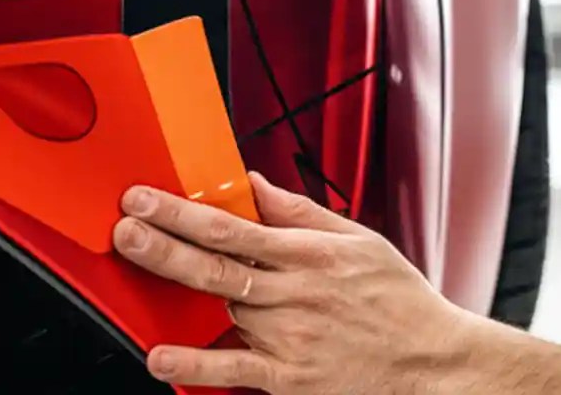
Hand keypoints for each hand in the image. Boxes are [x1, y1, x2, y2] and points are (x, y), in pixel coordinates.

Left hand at [112, 172, 477, 393]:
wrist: (435, 364)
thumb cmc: (400, 302)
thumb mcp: (360, 240)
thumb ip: (300, 212)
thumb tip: (254, 185)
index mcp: (311, 254)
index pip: (233, 226)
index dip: (183, 210)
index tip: (148, 196)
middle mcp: (297, 293)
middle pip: (215, 265)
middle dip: (163, 242)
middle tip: (125, 226)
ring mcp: (291, 337)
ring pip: (222, 307)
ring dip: (173, 290)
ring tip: (132, 265)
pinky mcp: (290, 377)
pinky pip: (233, 369)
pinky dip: (194, 363)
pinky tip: (160, 356)